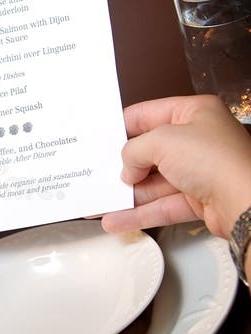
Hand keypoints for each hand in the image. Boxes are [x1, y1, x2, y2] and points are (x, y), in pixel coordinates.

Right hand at [101, 95, 250, 237]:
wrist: (246, 202)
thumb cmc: (215, 161)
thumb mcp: (162, 141)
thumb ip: (135, 150)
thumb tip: (128, 167)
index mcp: (194, 113)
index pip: (149, 114)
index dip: (123, 126)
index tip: (101, 138)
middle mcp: (198, 140)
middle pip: (151, 151)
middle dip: (125, 164)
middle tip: (98, 171)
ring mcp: (199, 171)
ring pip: (155, 182)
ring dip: (128, 194)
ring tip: (101, 201)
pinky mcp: (199, 199)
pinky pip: (162, 205)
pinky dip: (139, 213)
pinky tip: (116, 220)